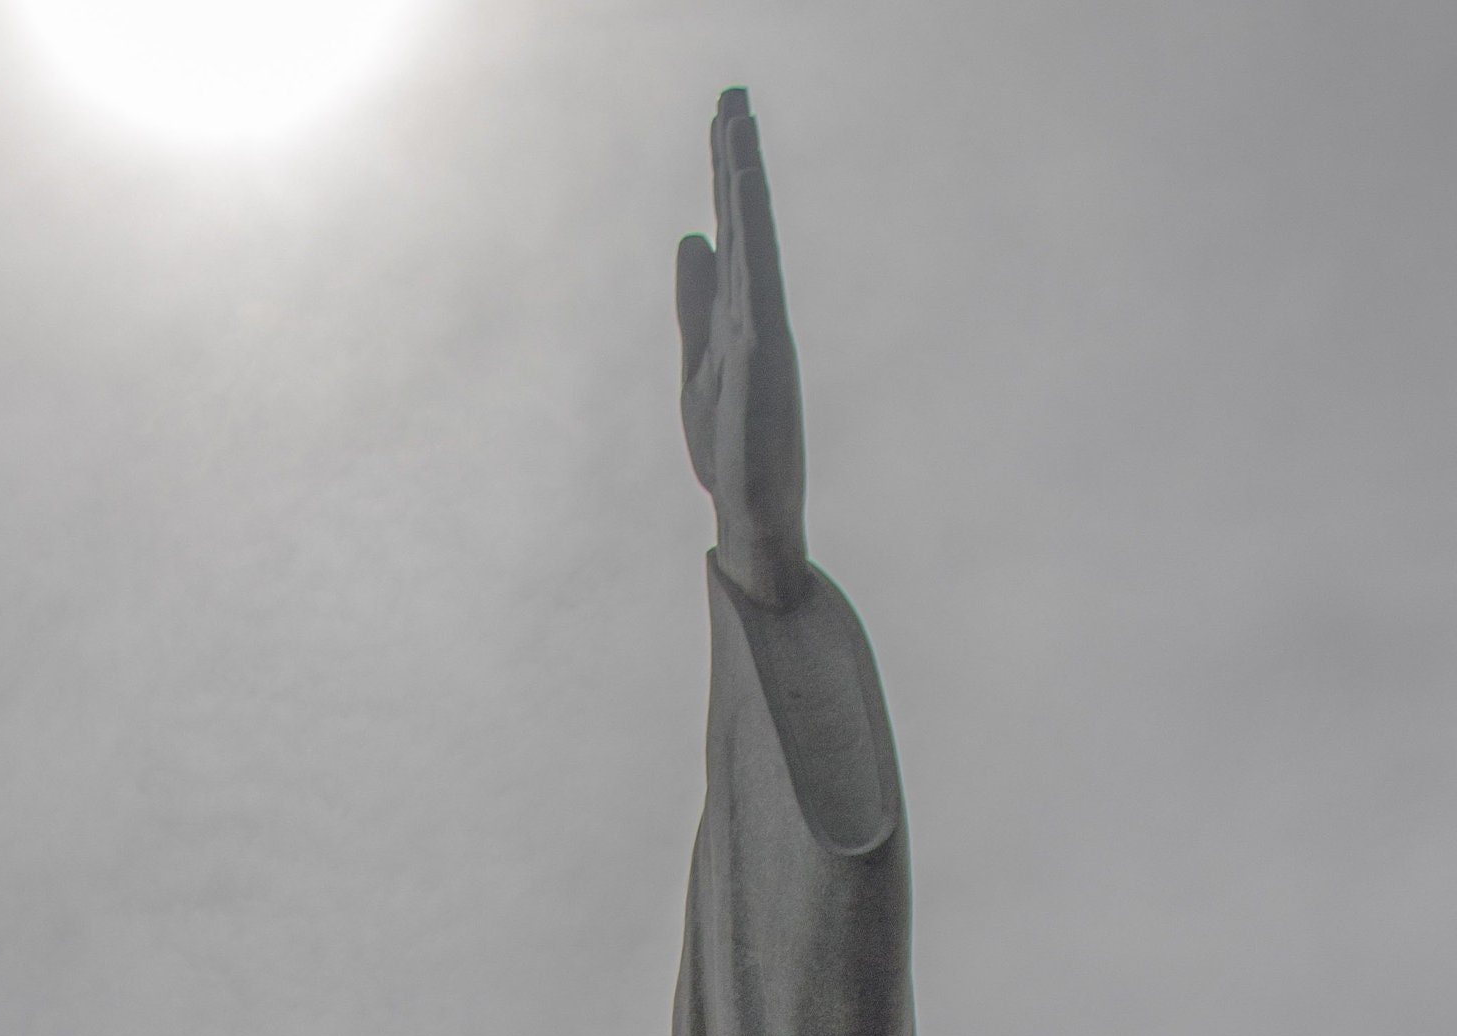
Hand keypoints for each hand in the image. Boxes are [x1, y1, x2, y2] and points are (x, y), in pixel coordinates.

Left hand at [677, 89, 807, 610]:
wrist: (750, 516)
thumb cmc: (729, 446)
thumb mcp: (698, 360)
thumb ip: (696, 301)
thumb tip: (693, 237)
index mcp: (741, 314)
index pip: (733, 230)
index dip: (726, 173)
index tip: (725, 113)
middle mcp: (758, 319)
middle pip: (746, 228)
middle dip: (736, 162)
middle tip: (732, 97)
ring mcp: (763, 342)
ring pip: (756, 254)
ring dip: (746, 196)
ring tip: (739, 135)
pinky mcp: (762, 372)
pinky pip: (758, 302)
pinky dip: (751, 256)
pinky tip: (741, 222)